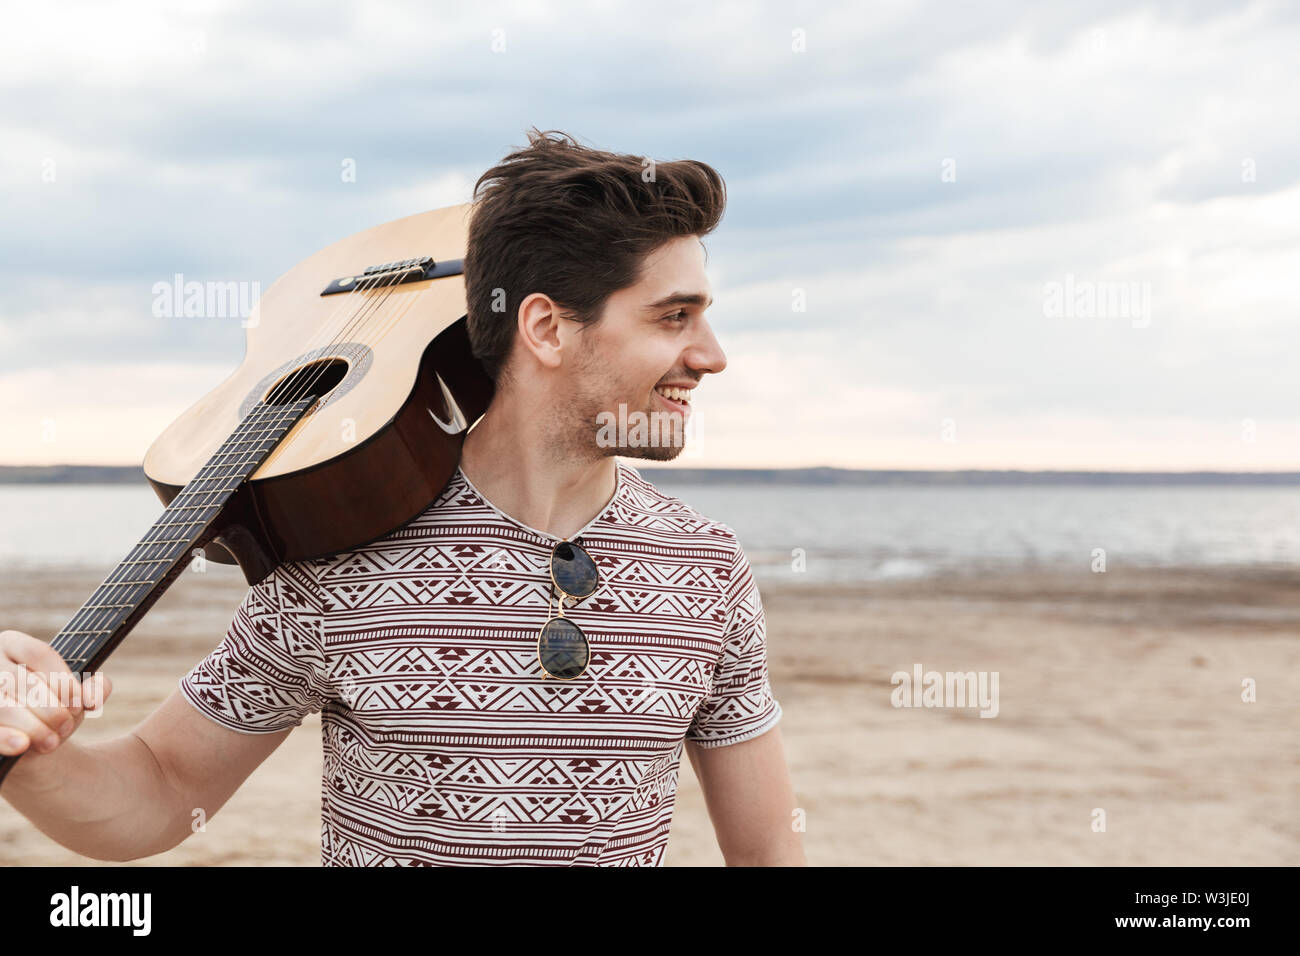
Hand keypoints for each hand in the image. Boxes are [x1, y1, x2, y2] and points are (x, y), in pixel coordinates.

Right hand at [0, 629, 111, 759]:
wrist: (23, 742)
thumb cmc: (50, 709)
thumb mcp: (74, 694)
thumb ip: (95, 688)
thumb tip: (93, 698)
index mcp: (11, 645)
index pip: (39, 654)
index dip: (64, 681)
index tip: (80, 703)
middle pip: (24, 682)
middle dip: (53, 709)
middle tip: (66, 726)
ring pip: (6, 707)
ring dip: (35, 727)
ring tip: (52, 741)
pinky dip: (7, 738)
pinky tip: (22, 745)